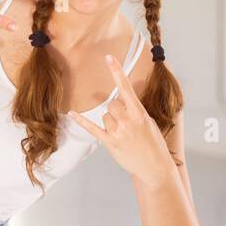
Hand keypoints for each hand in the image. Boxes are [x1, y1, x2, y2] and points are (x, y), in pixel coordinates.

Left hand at [66, 55, 173, 186]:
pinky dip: (81, 121)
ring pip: (105, 116)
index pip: (126, 88)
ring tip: (123, 134)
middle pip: (111, 104)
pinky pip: (92, 128)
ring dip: (110, 122)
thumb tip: (120, 102)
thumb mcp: (148, 122)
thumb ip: (133, 110)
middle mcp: (128, 120)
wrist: (155, 167)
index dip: (116, 72)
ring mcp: (118, 132)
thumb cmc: (153, 144)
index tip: (108, 58)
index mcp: (139, 113)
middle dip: (116, 110)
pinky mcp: (109, 143)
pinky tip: (71, 114)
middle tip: (125, 122)